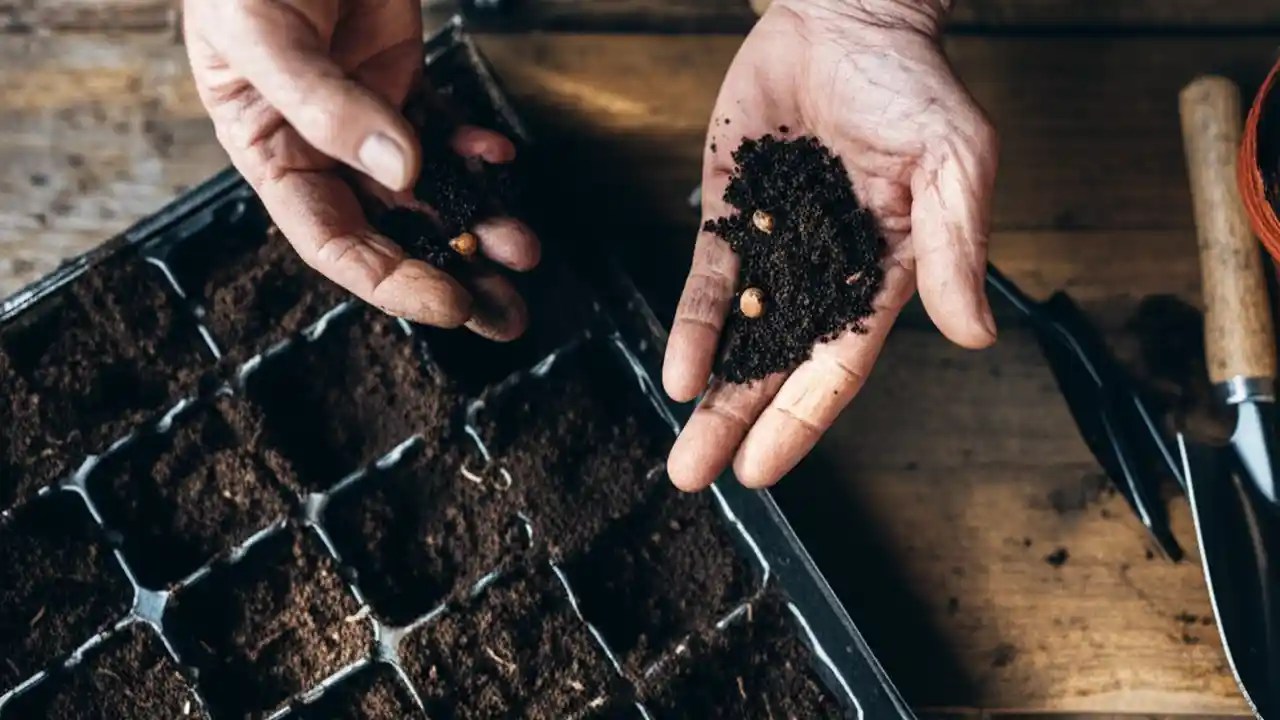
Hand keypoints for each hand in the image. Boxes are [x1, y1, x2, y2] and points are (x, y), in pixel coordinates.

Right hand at [183, 0, 539, 339]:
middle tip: (505, 311)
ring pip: (427, 189)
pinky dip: (475, 150)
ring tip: (523, 248)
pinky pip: (445, 130)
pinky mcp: (402, 80)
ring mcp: (366, 115)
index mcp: (271, 151)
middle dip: (449, 271)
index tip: (449, 302)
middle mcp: (320, 145)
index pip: (332, 239)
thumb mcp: (265, 36)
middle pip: (389, 230)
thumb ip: (326, 103)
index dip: (391, 279)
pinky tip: (500, 158)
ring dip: (477, 221)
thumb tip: (400, 171)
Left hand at [663, 0, 998, 489]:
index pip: (839, 365)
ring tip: (681, 450)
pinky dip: (693, 324)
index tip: (761, 469)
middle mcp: (825, 274)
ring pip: (738, 335)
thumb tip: (976, 335)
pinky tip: (676, 368)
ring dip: (710, 391)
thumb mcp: (953, 160)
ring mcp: (775, 246)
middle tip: (697, 475)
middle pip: (779, 365)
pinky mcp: (731, 212)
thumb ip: (957, 246)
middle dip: (739, 423)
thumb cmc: (914, 82)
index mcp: (883, 275)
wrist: (849, 13)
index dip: (800, 419)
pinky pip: (710, 279)